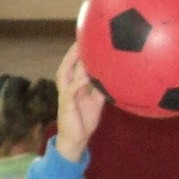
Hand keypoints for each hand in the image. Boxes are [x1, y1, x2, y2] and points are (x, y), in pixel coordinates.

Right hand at [54, 43, 106, 160]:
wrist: (76, 139)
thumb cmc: (85, 120)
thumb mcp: (97, 102)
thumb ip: (101, 89)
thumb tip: (113, 79)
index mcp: (74, 86)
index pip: (75, 66)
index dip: (80, 53)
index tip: (89, 40)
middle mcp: (68, 87)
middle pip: (67, 65)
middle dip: (73, 52)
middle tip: (82, 38)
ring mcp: (65, 95)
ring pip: (65, 74)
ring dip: (71, 62)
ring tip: (79, 50)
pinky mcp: (65, 104)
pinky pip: (70, 90)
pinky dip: (78, 83)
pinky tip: (86, 77)